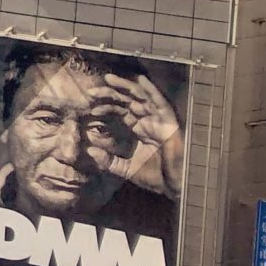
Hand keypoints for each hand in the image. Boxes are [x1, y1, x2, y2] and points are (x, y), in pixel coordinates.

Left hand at [99, 68, 182, 198]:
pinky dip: (151, 90)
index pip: (120, 111)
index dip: (106, 107)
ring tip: (108, 79)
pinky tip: (141, 80)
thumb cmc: (156, 177)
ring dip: (125, 86)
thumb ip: (108, 161)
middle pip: (127, 101)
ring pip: (140, 97)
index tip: (91, 108)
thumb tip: (89, 150)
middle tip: (92, 91)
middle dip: (110, 93)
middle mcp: (148, 121)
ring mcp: (159, 120)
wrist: (175, 186)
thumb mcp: (126, 169)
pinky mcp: (170, 122)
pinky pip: (160, 102)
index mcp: (140, 129)